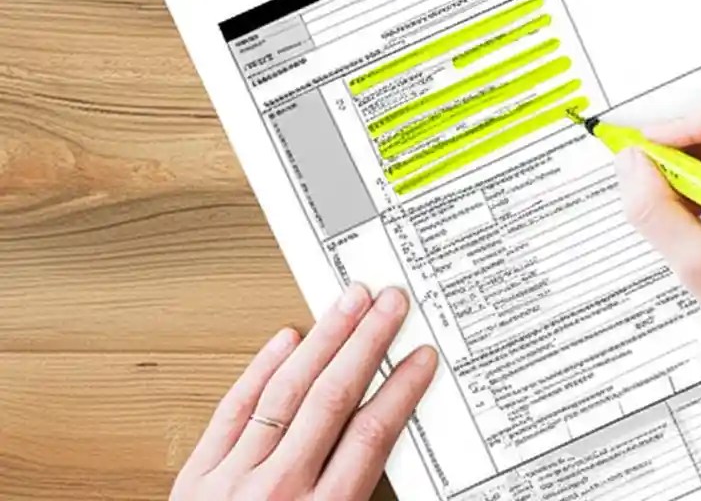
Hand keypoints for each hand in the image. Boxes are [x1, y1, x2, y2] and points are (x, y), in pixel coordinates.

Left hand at [171, 285, 437, 500]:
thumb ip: (363, 500)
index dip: (401, 389)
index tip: (420, 360)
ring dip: (323, 340)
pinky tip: (284, 339)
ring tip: (346, 304)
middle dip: (366, 343)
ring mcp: (233, 480)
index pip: (372, 434)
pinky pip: (233, 410)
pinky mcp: (196, 477)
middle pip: (333, 398)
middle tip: (389, 304)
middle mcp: (278, 492)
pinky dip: (260, 370)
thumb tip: (393, 460)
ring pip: (286, 392)